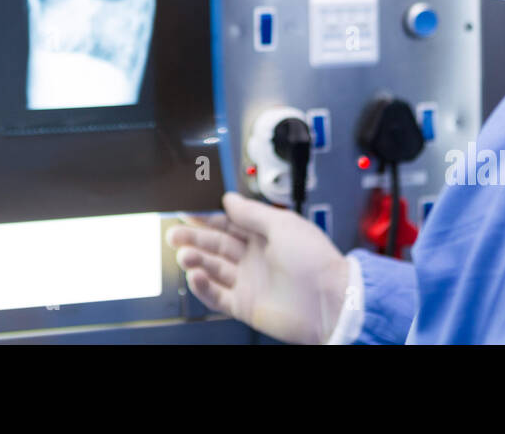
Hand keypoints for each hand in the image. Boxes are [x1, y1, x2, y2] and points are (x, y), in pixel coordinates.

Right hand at [167, 192, 350, 343]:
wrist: (330, 302)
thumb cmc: (315, 261)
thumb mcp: (282, 224)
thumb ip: (252, 213)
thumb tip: (229, 198)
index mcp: (266, 235)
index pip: (229, 223)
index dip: (207, 217)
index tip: (187, 211)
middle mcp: (255, 258)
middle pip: (216, 245)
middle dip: (194, 237)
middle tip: (174, 232)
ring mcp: (249, 282)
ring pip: (213, 268)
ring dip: (196, 260)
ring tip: (183, 254)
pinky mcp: (245, 305)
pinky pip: (217, 295)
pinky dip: (203, 287)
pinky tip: (196, 275)